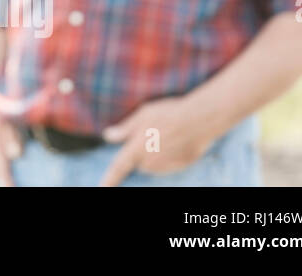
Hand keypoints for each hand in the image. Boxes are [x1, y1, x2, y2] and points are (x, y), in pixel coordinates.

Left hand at [98, 96, 214, 186]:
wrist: (200, 120)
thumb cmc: (169, 113)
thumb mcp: (142, 114)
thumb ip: (125, 129)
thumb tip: (108, 136)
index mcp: (136, 149)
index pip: (118, 167)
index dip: (109, 179)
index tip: (101, 188)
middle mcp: (149, 162)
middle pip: (139, 163)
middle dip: (142, 152)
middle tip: (154, 132)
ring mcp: (166, 167)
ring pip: (154, 165)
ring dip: (157, 154)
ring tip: (168, 134)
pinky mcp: (180, 167)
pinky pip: (169, 165)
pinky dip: (170, 156)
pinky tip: (178, 141)